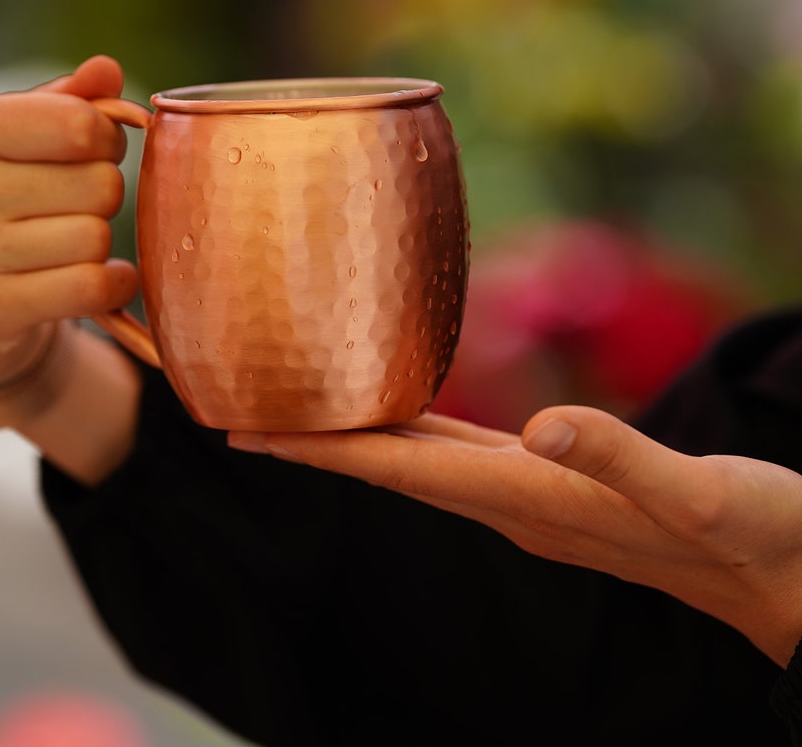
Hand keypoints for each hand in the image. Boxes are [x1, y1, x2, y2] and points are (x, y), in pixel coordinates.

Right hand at [0, 55, 136, 395]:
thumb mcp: (17, 147)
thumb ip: (65, 104)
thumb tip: (107, 70)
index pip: (81, 123)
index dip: (106, 142)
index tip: (90, 157)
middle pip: (99, 182)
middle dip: (101, 200)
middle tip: (68, 214)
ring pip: (96, 237)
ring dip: (99, 249)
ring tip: (63, 252)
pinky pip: (91, 286)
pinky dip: (111, 287)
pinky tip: (94, 285)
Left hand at [228, 407, 801, 666]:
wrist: (786, 577)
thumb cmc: (753, 535)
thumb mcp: (700, 496)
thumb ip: (626, 462)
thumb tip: (550, 427)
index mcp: (529, 497)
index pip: (401, 469)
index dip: (324, 451)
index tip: (249, 435)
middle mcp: (511, 501)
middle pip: (388, 466)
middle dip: (313, 445)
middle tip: (239, 418)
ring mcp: (527, 498)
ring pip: (416, 458)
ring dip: (353, 439)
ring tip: (297, 410)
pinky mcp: (551, 485)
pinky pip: (456, 451)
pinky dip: (411, 430)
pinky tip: (400, 409)